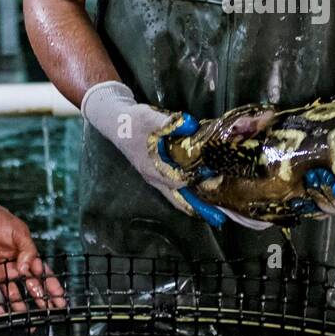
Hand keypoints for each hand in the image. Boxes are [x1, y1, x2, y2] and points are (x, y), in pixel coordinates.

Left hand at [0, 200, 66, 314]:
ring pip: (10, 293)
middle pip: (28, 286)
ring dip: (17, 306)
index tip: (59, 299)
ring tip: (24, 319)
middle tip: (46, 313)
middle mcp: (13, 265)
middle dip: (38, 300)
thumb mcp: (19, 232)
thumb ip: (27, 251)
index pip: (42, 273)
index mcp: (25, 254)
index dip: (51, 286)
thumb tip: (27, 270)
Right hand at [80, 80, 230, 226]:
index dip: (194, 180)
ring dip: (194, 204)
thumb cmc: (132, 121)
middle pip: (177, 198)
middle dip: (198, 207)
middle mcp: (154, 177)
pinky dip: (187, 196)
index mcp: (152, 167)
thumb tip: (189, 125)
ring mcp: (154, 177)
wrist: (116, 122)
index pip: (176, 181)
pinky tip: (200, 197)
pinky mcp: (157, 173)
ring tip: (214, 214)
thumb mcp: (149, 117)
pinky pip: (174, 191)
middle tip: (218, 218)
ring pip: (176, 197)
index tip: (211, 178)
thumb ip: (169, 122)